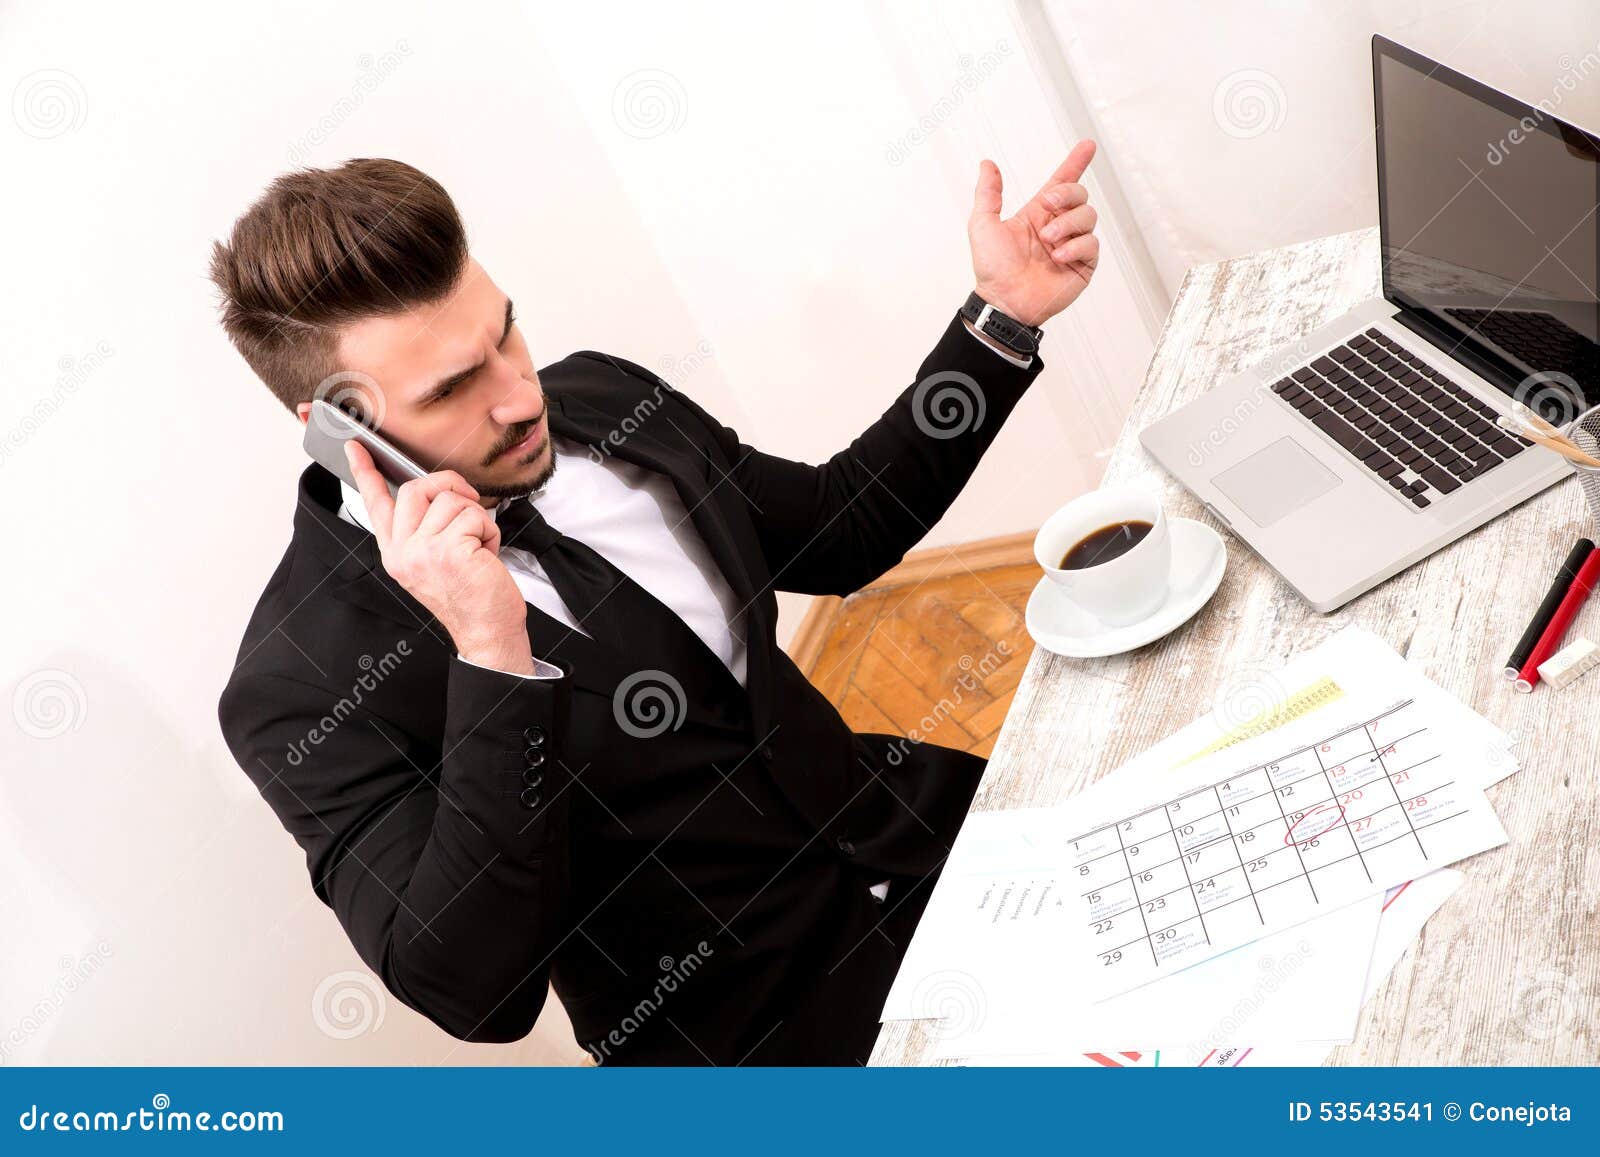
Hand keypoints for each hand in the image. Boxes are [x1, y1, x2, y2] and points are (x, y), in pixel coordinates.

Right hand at [345, 441, 535, 675]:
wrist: (487, 631)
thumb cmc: (469, 597)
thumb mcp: (436, 561)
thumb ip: (426, 529)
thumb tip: (439, 494)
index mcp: (395, 552)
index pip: (375, 504)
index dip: (365, 471)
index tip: (355, 446)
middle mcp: (402, 551)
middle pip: (416, 489)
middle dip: (449, 487)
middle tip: (468, 504)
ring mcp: (423, 551)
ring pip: (450, 500)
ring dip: (475, 519)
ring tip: (477, 547)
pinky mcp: (449, 550)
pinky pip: (474, 515)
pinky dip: (489, 531)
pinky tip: (486, 554)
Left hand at [968, 139, 1099, 326]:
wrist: (1004, 301)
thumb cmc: (992, 267)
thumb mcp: (983, 224)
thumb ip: (988, 193)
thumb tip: (987, 164)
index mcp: (1038, 214)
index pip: (1061, 182)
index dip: (1075, 163)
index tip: (1087, 146)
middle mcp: (1058, 226)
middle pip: (1080, 194)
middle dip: (1067, 194)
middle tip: (1048, 206)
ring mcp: (1072, 245)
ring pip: (1089, 216)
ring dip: (1068, 223)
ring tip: (1048, 241)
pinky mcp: (1083, 264)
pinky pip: (1092, 244)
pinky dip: (1076, 246)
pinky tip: (1058, 256)